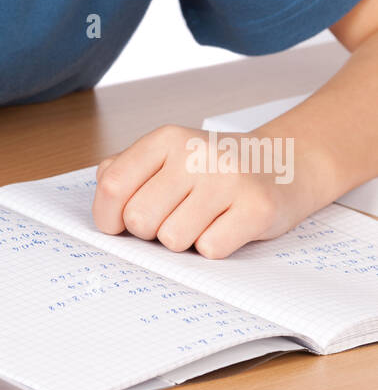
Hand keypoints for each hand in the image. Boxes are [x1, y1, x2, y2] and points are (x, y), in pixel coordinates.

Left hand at [92, 124, 323, 258]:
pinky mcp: (257, 208)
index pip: (112, 185)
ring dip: (184, 241)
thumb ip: (127, 171)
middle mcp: (196, 154)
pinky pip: (210, 250)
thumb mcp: (168, 156)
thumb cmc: (215, 169)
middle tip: (173, 218)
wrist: (284, 163)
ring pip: (173, 240)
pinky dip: (214, 247)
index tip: (117, 226)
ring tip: (203, 220)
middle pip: (139, 219)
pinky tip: (226, 226)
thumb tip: (104, 200)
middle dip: (150, 231)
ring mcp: (229, 179)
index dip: (107, 217)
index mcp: (166, 139)